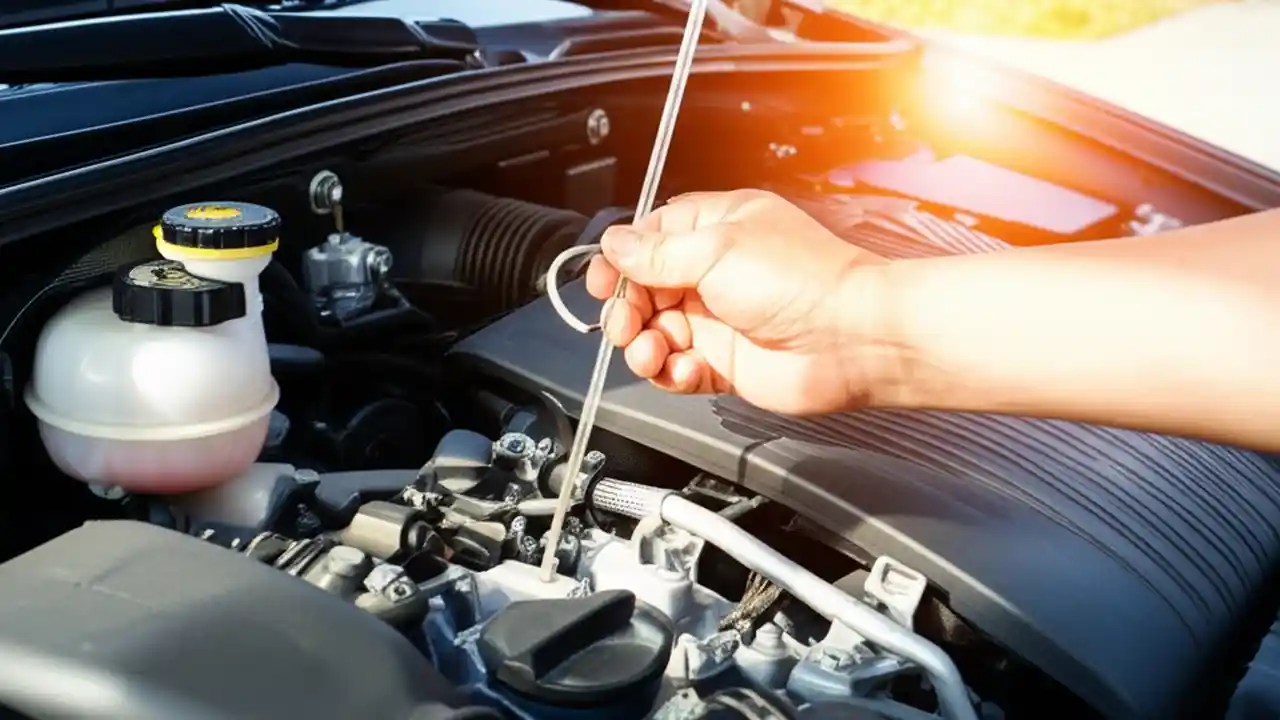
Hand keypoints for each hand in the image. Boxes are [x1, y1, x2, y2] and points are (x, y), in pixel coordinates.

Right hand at [585, 189, 889, 414]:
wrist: (852, 339)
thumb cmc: (805, 282)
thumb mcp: (717, 250)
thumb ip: (658, 253)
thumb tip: (615, 245)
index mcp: (715, 229)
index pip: (648, 240)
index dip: (619, 261)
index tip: (602, 279)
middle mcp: (714, 272)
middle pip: (643, 290)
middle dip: (625, 308)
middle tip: (625, 321)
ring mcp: (719, 319)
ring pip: (655, 333)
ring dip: (642, 345)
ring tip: (650, 350)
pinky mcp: (724, 363)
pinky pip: (678, 369)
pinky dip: (670, 373)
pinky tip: (682, 369)